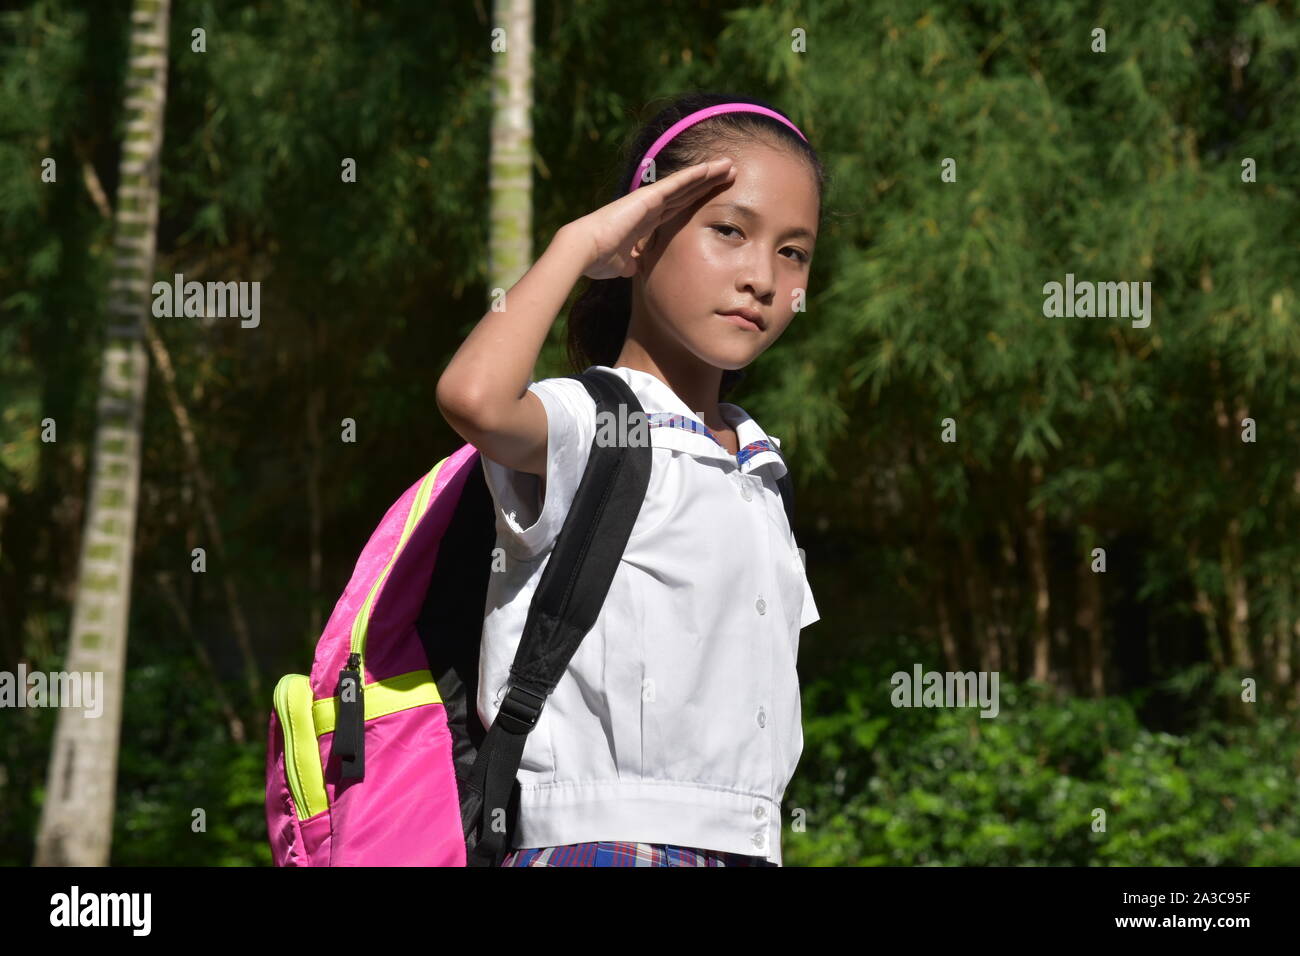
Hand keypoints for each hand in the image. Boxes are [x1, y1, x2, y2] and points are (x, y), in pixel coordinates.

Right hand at [565, 158, 736, 280]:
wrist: (585, 251)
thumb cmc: (599, 259)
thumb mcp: (623, 265)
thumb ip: (632, 263)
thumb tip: (635, 269)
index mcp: (647, 222)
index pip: (678, 207)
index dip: (696, 199)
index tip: (713, 193)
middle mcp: (650, 207)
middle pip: (687, 192)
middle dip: (708, 182)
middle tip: (729, 173)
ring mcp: (650, 199)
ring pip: (686, 183)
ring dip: (708, 174)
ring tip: (728, 165)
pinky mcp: (648, 197)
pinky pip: (677, 183)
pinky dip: (694, 175)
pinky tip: (711, 168)